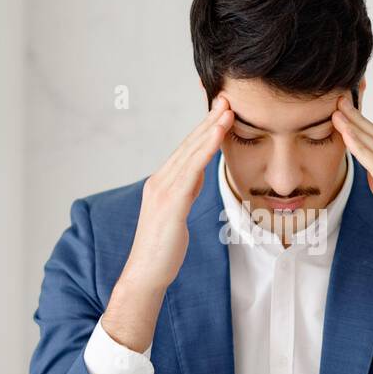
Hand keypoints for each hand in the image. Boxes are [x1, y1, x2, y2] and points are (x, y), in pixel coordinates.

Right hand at [122, 93, 233, 293]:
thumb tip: (197, 176)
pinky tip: (218, 134)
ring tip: (226, 110)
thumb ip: (185, 192)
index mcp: (161, 184)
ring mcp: (162, 191)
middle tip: (225, 98)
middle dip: (207, 120)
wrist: (146, 275)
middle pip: (187, 145)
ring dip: (209, 129)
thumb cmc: (162, 250)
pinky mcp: (170, 203)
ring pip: (190, 153)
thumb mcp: (178, 214)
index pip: (186, 151)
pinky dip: (206, 149)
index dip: (203, 129)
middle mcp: (159, 182)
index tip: (219, 111)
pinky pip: (191, 170)